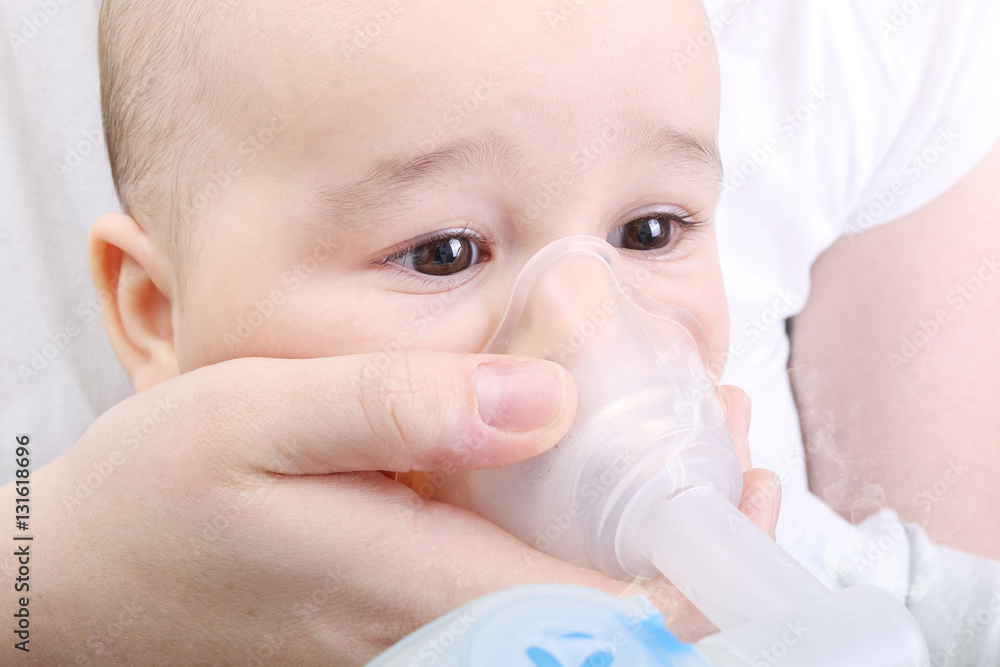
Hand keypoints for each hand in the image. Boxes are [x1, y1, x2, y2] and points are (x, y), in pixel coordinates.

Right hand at [1, 354, 776, 664]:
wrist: (92, 573)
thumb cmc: (165, 491)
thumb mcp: (263, 417)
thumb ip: (401, 409)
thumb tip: (548, 396)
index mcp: (420, 586)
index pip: (606, 620)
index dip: (701, 568)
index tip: (748, 488)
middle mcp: (435, 632)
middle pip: (607, 623)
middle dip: (696, 543)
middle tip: (740, 446)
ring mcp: (419, 635)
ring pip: (573, 611)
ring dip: (652, 536)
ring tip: (702, 444)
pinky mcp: (401, 619)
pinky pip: (523, 594)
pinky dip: (585, 536)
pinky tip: (595, 471)